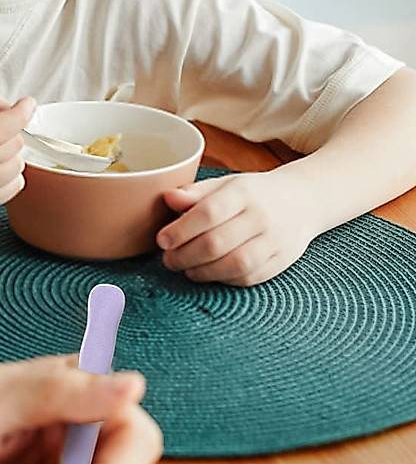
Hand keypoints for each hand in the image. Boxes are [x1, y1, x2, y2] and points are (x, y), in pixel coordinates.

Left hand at [158, 168, 318, 285]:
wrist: (302, 200)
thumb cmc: (254, 193)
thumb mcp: (225, 184)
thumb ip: (195, 192)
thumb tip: (168, 198)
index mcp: (243, 192)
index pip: (208, 213)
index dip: (181, 230)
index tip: (162, 240)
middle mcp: (261, 216)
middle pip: (217, 243)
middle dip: (185, 256)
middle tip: (169, 260)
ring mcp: (275, 240)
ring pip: (234, 264)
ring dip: (204, 272)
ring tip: (187, 269)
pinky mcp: (283, 260)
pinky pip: (250, 277)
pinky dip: (225, 279)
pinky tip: (210, 274)